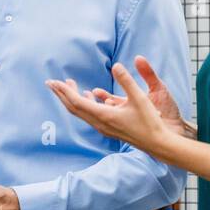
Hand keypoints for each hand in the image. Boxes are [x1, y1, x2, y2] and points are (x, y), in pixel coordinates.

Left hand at [46, 55, 180, 153]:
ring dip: (71, 99)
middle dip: (61, 94)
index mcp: (103, 116)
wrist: (157, 144)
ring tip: (67, 85)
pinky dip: (83, 104)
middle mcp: (99, 123)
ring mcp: (103, 127)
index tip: (53, 81)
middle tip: (51, 82)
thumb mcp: (140, 98)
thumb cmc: (150, 122)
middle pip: (73, 107)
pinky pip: (89, 115)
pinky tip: (89, 96)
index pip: (76, 101)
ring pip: (80, 112)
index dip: (63, 90)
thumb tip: (116, 65)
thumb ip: (127, 81)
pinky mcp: (108, 128)